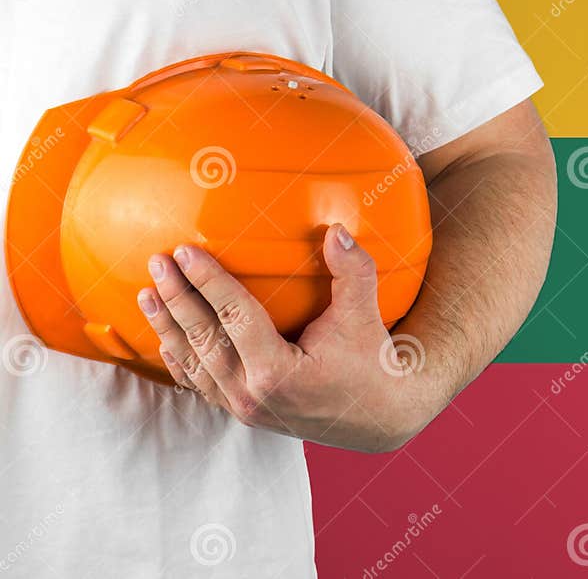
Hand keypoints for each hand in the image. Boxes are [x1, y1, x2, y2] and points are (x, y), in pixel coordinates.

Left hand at [137, 224, 436, 452]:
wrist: (379, 418)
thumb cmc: (372, 364)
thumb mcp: (365, 316)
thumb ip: (352, 272)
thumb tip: (336, 231)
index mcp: (277, 372)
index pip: (233, 317)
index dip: (208, 281)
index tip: (185, 251)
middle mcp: (253, 395)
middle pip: (203, 339)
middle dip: (177, 298)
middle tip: (157, 263)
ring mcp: (245, 408)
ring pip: (195, 364)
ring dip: (168, 328)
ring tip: (148, 294)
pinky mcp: (246, 413)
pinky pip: (203, 385)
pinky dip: (181, 361)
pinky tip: (166, 339)